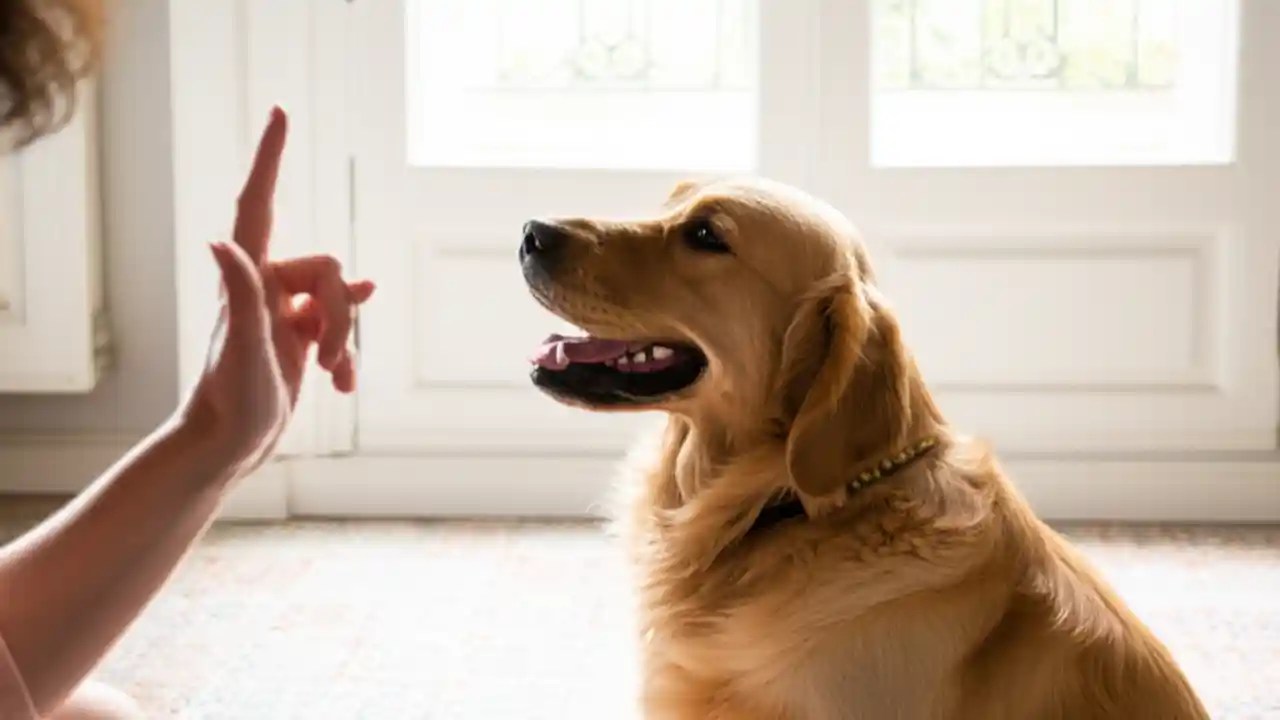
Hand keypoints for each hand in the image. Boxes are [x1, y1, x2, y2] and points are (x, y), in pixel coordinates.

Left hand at [182, 108, 374, 472]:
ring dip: (345, 340)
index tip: (280, 112)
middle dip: (340, 316)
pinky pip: (341, 329)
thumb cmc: (229, 398)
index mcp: (248, 278)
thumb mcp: (242, 346)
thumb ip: (239, 291)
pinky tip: (346, 379)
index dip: (270, 157)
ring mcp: (284, 312)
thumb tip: (219, 241)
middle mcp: (264, 287)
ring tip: (332, 377)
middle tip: (325, 360)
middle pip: (329, 270)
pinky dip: (349, 353)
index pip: (259, 203)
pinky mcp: (300, 338)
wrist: (228, 445)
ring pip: (341, 301)